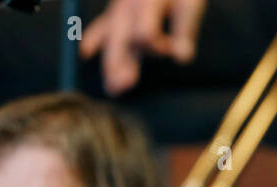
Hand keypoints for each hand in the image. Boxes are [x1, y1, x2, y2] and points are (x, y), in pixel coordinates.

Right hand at [81, 0, 207, 95]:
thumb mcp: (190, 5)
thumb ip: (185, 30)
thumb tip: (182, 58)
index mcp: (147, 1)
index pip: (145, 30)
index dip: (154, 43)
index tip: (173, 50)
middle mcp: (129, 5)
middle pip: (122, 37)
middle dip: (121, 61)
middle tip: (123, 84)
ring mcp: (121, 8)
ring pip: (113, 38)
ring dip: (111, 62)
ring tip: (114, 87)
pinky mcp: (119, 11)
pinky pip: (103, 25)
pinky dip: (95, 37)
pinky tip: (86, 52)